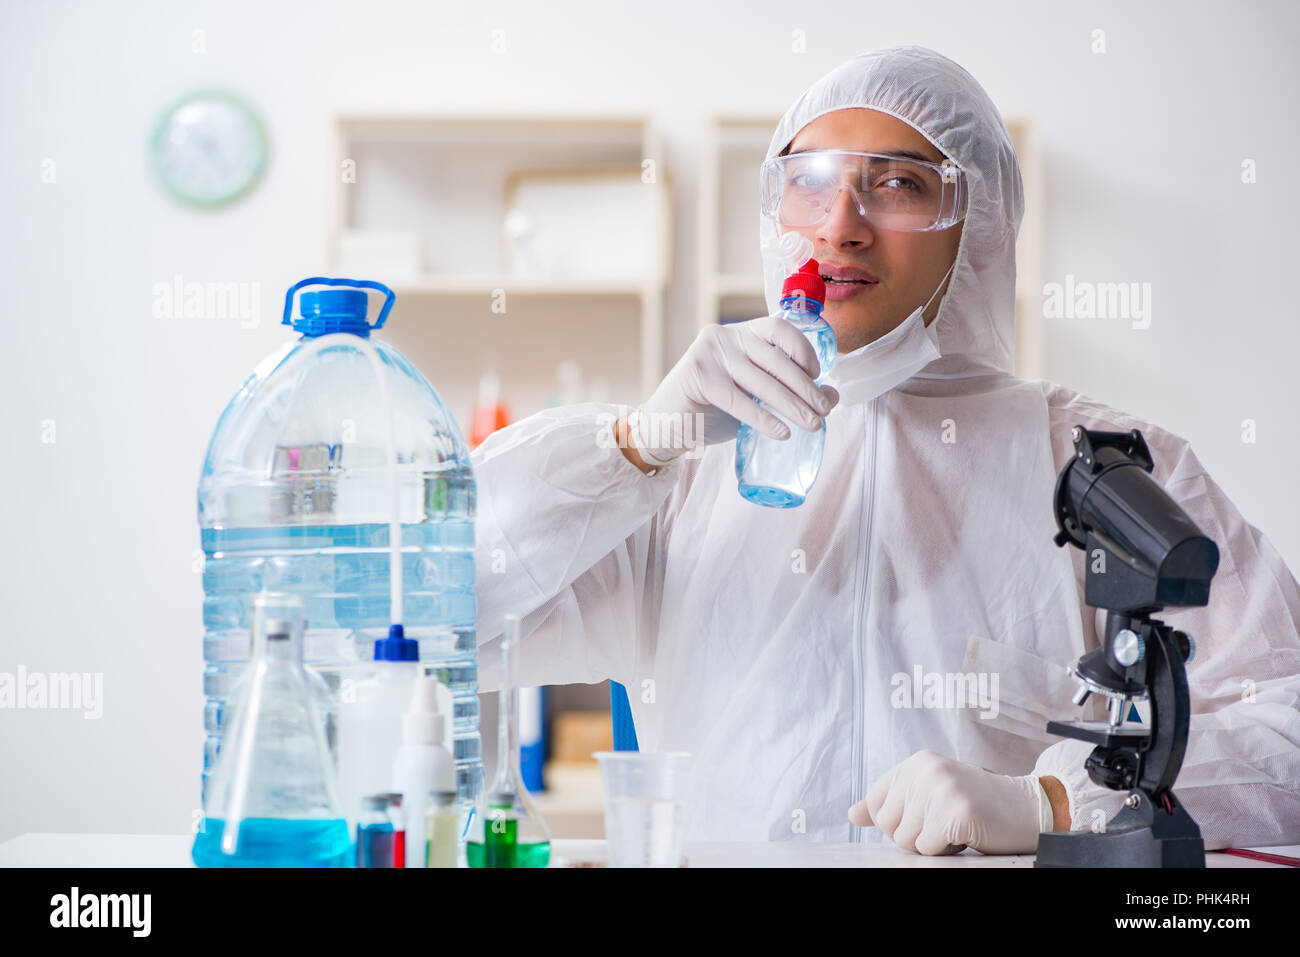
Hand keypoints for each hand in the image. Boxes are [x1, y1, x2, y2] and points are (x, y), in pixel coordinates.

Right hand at [625, 315, 838, 466]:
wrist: (665, 426)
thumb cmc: (712, 410)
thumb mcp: (753, 395)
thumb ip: (786, 390)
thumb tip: (833, 397)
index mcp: (740, 332)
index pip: (779, 329)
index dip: (803, 351)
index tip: (817, 377)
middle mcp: (723, 336)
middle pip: (775, 359)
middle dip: (805, 387)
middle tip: (824, 411)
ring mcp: (708, 354)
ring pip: (761, 381)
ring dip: (792, 405)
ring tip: (812, 425)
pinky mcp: (696, 378)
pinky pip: (738, 400)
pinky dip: (763, 418)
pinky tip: (781, 433)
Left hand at [847, 750, 1054, 854]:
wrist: (1026, 809)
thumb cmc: (976, 805)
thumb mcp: (928, 795)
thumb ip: (891, 802)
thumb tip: (853, 814)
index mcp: (915, 762)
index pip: (875, 803)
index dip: (898, 821)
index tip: (926, 815)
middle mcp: (924, 770)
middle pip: (887, 825)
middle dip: (914, 834)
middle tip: (945, 822)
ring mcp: (940, 789)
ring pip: (906, 841)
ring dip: (932, 844)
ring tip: (957, 826)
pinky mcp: (955, 813)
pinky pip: (928, 849)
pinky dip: (946, 851)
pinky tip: (967, 834)